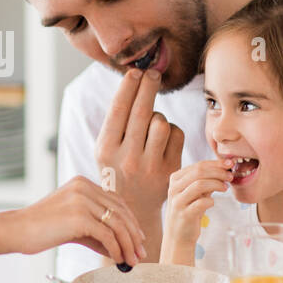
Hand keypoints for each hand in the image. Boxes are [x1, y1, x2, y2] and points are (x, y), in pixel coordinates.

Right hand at [15, 175, 145, 266]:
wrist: (17, 230)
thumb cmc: (41, 229)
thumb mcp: (73, 224)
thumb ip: (96, 231)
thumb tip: (120, 248)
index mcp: (83, 183)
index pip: (116, 202)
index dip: (130, 222)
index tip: (137, 240)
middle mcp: (84, 187)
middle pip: (121, 212)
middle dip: (134, 235)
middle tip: (140, 254)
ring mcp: (82, 200)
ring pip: (117, 223)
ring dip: (128, 245)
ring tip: (131, 261)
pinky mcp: (79, 217)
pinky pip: (107, 234)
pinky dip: (116, 249)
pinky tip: (117, 259)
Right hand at [94, 68, 183, 225]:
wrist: (132, 210)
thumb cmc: (117, 171)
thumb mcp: (106, 151)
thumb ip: (116, 124)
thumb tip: (133, 83)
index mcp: (106, 150)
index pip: (118, 111)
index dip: (128, 88)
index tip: (135, 71)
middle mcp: (127, 159)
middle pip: (141, 112)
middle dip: (148, 88)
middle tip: (152, 73)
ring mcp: (150, 166)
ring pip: (160, 122)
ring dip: (157, 116)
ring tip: (151, 123)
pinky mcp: (170, 170)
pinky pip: (176, 134)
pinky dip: (171, 130)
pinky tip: (163, 138)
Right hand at [159, 159, 233, 263]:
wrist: (179, 236)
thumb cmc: (190, 211)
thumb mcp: (196, 193)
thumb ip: (207, 180)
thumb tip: (226, 166)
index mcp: (176, 179)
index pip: (198, 165)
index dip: (216, 164)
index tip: (230, 164)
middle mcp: (174, 188)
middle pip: (199, 172)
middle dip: (218, 172)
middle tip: (230, 176)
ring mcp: (177, 201)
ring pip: (199, 184)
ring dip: (216, 184)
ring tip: (225, 187)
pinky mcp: (184, 214)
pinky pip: (201, 203)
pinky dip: (211, 201)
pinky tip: (213, 203)